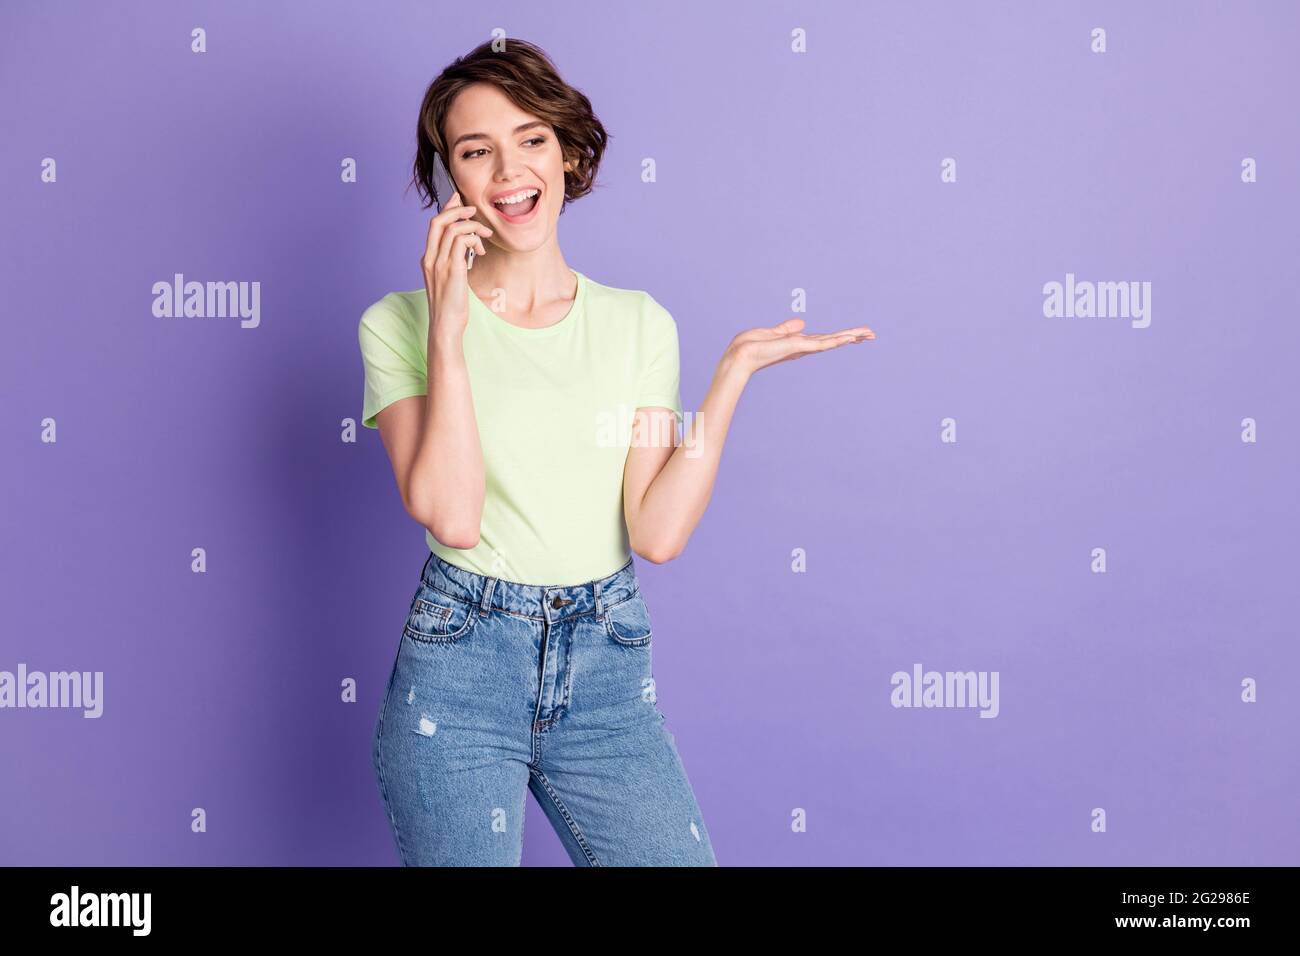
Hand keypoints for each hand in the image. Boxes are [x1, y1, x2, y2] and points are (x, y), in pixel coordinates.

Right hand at [421, 190, 492, 344]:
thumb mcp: (450, 280)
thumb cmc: (451, 307)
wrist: (446, 325)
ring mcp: (439, 263)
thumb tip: (466, 249)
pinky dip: (474, 239)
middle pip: (438, 220)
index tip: (459, 201)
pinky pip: (461, 241)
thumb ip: (454, 262)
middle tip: (474, 211)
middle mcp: (430, 258)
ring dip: (472, 226)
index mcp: (428, 259)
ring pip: (452, 228)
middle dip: (457, 210)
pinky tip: (481, 250)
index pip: (434, 225)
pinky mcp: (451, 269)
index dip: (447, 209)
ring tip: (485, 235)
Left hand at [723, 317, 873, 376]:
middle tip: (872, 334)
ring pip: (832, 341)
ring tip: (869, 334)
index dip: (840, 335)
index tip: (856, 334)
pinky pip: (822, 343)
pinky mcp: (799, 347)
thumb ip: (787, 328)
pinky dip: (837, 340)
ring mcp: (803, 348)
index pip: (824, 339)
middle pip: (833, 340)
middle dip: (852, 336)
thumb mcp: (772, 333)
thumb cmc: (750, 347)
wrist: (740, 356)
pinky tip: (851, 337)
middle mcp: (803, 348)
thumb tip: (802, 323)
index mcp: (797, 344)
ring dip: (851, 337)